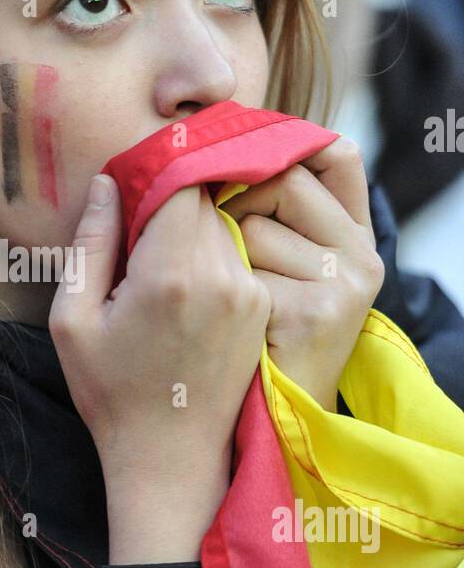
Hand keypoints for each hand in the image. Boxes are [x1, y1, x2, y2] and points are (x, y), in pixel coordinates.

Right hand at [49, 172, 270, 498]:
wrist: (170, 463)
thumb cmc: (111, 395)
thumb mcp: (72, 321)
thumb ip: (90, 243)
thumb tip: (109, 183)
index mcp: (171, 272)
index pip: (182, 177)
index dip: (158, 167)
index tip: (134, 175)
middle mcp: (222, 275)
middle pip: (206, 196)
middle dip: (174, 194)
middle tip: (140, 219)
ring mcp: (250, 293)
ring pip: (226, 222)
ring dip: (195, 225)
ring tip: (159, 259)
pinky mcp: (263, 309)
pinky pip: (239, 254)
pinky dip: (214, 253)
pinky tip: (185, 287)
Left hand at [222, 136, 384, 410]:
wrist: (263, 427)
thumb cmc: (258, 340)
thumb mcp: (282, 264)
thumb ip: (283, 204)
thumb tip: (239, 140)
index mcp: (355, 235)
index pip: (331, 153)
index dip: (275, 148)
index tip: (227, 162)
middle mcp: (361, 255)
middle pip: (279, 177)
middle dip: (229, 200)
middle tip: (207, 243)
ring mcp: (342, 285)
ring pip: (250, 222)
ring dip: (214, 250)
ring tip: (219, 294)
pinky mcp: (312, 314)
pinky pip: (237, 267)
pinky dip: (214, 289)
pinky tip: (222, 324)